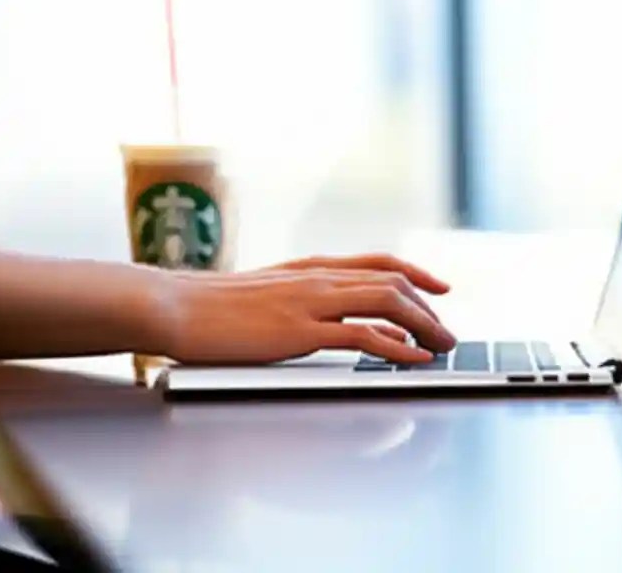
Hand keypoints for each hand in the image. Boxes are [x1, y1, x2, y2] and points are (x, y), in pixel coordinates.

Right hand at [157, 254, 455, 364]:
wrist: (174, 306)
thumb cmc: (208, 306)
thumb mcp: (261, 294)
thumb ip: (294, 298)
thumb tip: (315, 314)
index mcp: (308, 268)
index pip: (377, 263)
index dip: (415, 273)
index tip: (440, 287)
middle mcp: (317, 278)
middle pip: (391, 282)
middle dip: (428, 307)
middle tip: (448, 332)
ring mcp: (310, 302)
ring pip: (386, 302)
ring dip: (423, 324)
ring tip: (442, 346)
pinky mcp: (301, 330)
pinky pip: (362, 336)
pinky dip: (396, 347)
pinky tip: (413, 359)